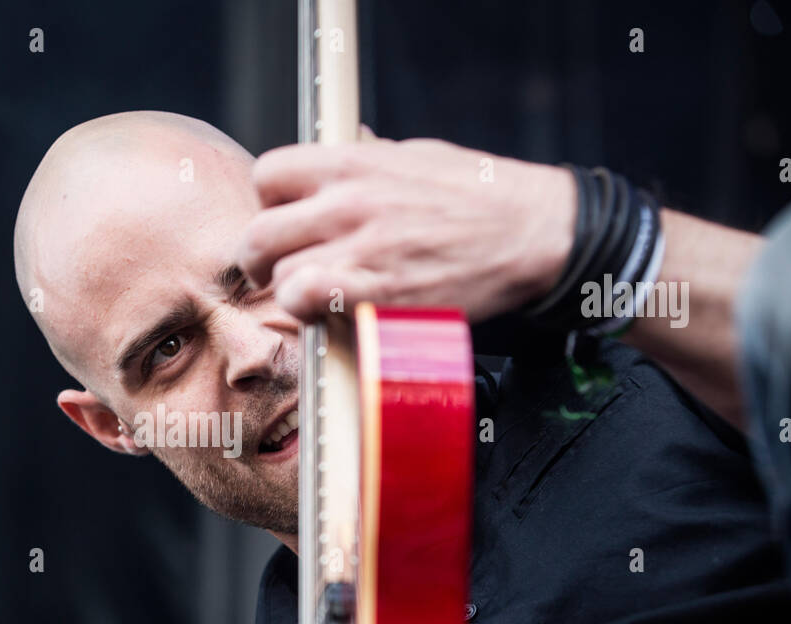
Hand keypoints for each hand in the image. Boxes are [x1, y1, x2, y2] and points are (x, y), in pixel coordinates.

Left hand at [237, 135, 574, 322]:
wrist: (532, 230)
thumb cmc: (480, 194)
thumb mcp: (416, 154)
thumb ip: (369, 156)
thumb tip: (344, 144)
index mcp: (353, 162)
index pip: (269, 175)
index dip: (269, 202)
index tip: (285, 218)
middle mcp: (347, 202)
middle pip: (258, 234)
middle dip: (261, 258)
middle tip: (278, 269)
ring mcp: (359, 249)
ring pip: (278, 276)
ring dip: (288, 291)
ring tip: (311, 296)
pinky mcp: (376, 293)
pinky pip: (305, 302)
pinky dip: (306, 312)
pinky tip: (327, 311)